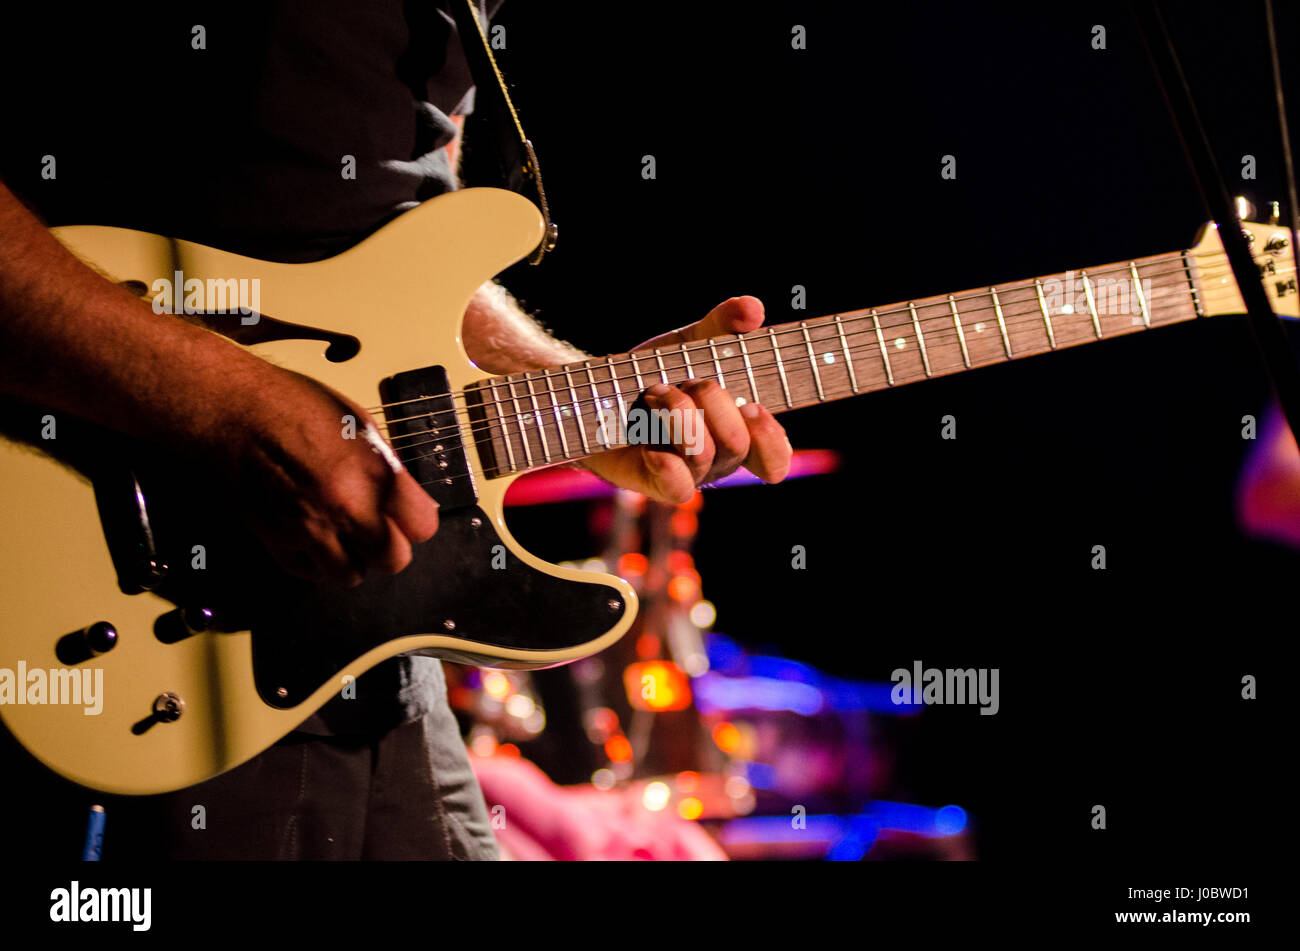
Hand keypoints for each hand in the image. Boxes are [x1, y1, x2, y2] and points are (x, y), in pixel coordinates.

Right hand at [214, 363, 438, 585]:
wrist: (233, 412)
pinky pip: (309, 573)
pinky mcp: (277, 541)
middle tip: (376, 530)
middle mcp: (347, 507)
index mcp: (375, 474)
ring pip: (351, 576)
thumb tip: (406, 496)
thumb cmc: (291, 407)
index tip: (407, 517)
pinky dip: (314, 561)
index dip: (415, 521)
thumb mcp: (359, 425)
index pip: (423, 526)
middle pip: (394, 560)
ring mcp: (311, 529)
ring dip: (352, 560)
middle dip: (388, 547)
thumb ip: (385, 467)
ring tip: (342, 535)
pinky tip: (311, 535)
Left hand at [582, 296, 791, 501]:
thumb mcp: (694, 341)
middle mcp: (719, 458)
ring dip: (678, 413)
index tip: (752, 407)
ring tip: (655, 393)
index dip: (770, 438)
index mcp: (740, 430)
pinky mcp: (655, 482)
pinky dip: (667, 465)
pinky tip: (650, 445)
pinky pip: (676, 487)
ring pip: (703, 456)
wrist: (602, 390)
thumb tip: (754, 308)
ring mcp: (688, 472)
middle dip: (711, 401)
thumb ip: (725, 323)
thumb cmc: (660, 370)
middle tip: (687, 380)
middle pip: (736, 445)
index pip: (774, 456)